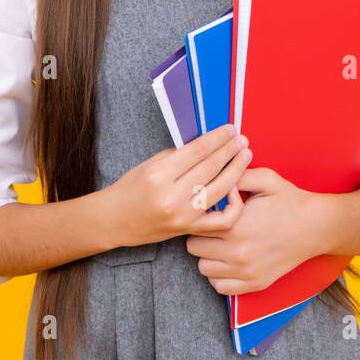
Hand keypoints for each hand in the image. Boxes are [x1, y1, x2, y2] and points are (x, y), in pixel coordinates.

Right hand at [102, 123, 252, 247]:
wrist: (114, 220)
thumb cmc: (130, 188)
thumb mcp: (150, 164)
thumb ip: (179, 155)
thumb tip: (208, 143)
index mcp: (159, 175)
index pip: (197, 151)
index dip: (217, 138)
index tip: (230, 129)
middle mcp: (171, 196)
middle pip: (210, 168)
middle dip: (230, 151)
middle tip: (242, 139)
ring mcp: (183, 216)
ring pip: (220, 190)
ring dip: (236, 170)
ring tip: (244, 157)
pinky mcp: (189, 230)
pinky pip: (221, 220)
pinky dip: (233, 206)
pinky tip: (236, 190)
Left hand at [184, 166, 327, 295]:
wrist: (317, 227)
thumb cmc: (290, 201)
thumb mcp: (266, 179)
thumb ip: (237, 176)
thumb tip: (215, 178)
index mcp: (236, 226)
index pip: (195, 225)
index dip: (199, 216)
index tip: (210, 211)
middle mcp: (238, 253)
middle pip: (194, 248)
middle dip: (201, 235)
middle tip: (214, 226)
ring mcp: (246, 272)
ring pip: (204, 269)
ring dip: (208, 256)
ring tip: (221, 243)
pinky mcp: (255, 284)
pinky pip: (220, 287)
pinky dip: (219, 276)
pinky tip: (229, 261)